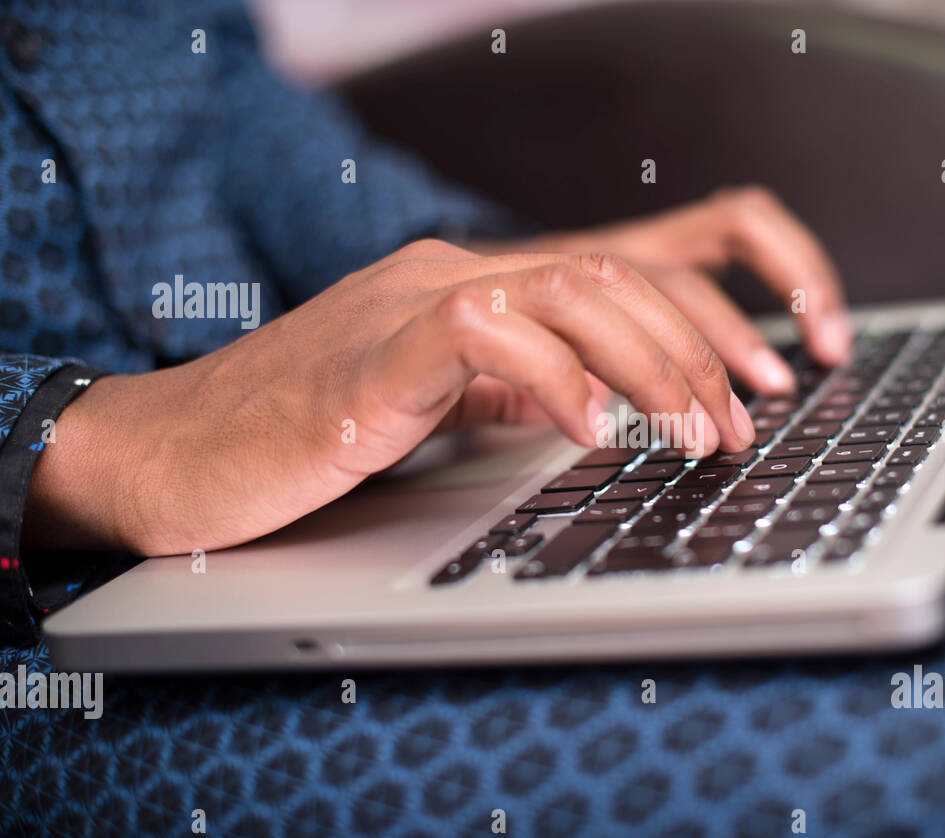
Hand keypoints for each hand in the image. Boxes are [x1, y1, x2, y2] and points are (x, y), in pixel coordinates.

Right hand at [24, 241, 756, 554]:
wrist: (179, 458)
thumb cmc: (306, 445)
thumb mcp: (441, 412)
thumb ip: (514, 393)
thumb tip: (609, 410)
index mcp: (477, 289)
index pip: (624, 269)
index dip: (708, 322)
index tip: (762, 384)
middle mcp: (453, 277)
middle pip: (616, 274)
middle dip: (702, 350)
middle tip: (744, 426)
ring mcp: (411, 304)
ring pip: (570, 290)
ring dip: (654, 365)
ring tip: (694, 435)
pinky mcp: (372, 354)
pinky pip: (484, 335)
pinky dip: (556, 380)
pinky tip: (595, 434)